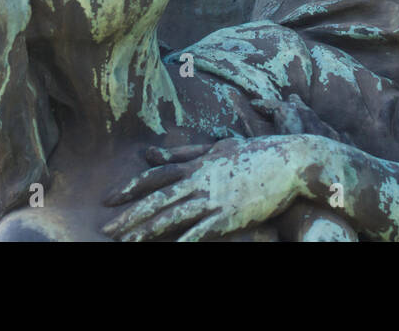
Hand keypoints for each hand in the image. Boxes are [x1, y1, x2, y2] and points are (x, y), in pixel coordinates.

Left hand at [101, 136, 321, 240]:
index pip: (155, 176)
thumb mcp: (218, 147)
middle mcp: (200, 180)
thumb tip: (153, 152)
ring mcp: (214, 198)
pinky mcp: (230, 215)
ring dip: (146, 231)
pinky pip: (200, 233)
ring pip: (172, 216)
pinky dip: (183, 242)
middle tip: (106, 229)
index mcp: (197, 164)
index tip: (108, 199)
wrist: (292, 161)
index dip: (130, 188)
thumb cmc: (257, 153)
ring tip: (125, 242)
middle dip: (130, 216)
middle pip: (157, 199)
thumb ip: (186, 154)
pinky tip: (168, 251)